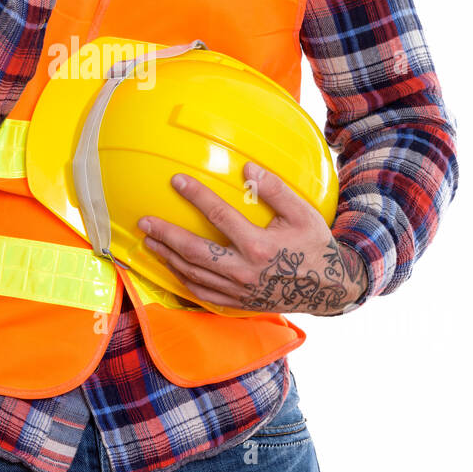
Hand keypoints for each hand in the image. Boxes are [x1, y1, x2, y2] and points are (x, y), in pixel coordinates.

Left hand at [136, 161, 367, 316]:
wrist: (328, 289)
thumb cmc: (315, 246)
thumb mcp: (303, 214)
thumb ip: (276, 190)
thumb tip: (248, 168)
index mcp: (259, 246)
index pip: (219, 214)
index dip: (196, 195)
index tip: (176, 181)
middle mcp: (244, 271)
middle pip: (194, 251)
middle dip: (166, 235)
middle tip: (144, 222)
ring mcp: (238, 290)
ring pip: (193, 274)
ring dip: (167, 257)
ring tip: (149, 241)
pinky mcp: (237, 302)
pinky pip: (202, 293)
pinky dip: (183, 280)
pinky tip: (172, 267)